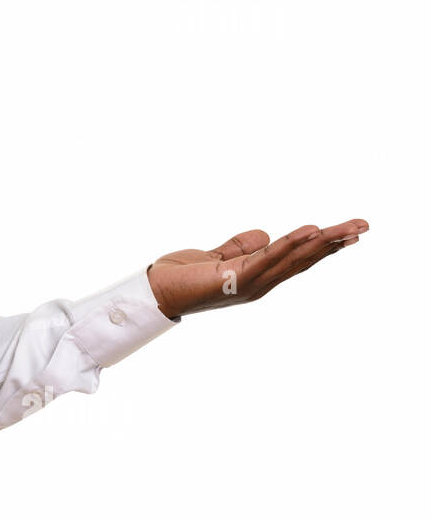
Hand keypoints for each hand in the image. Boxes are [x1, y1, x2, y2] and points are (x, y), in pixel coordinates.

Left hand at [146, 219, 368, 319]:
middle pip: (304, 260)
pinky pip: (267, 258)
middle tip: (364, 226)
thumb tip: (264, 235)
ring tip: (348, 228)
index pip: (297, 260)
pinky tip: (310, 231)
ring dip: (323, 242)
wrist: (155, 292)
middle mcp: (259, 284)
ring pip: (294, 259)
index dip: (323, 247)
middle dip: (335, 243)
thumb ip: (239, 247)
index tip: (349, 233)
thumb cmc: (182, 277)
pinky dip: (290, 244)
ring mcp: (250, 283)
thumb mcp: (217, 257)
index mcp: (257, 277)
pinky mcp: (235, 278)